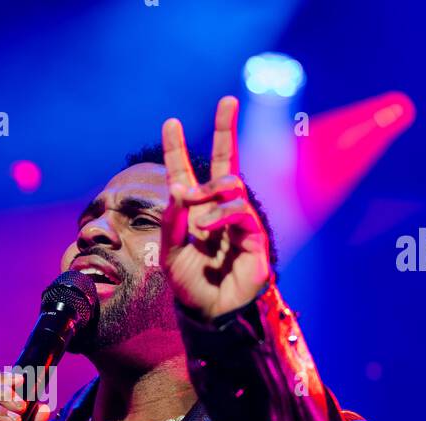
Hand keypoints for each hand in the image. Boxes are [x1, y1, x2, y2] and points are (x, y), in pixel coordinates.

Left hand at [160, 96, 271, 320]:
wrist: (208, 314)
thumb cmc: (189, 286)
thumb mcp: (170, 252)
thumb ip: (172, 221)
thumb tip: (179, 188)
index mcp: (194, 212)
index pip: (186, 174)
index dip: (177, 149)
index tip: (170, 123)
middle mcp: (218, 211)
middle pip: (227, 162)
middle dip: (227, 129)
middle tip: (227, 101)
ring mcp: (240, 221)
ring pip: (232, 185)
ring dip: (210, 195)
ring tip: (199, 221)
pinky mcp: (255, 236)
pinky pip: (240, 211)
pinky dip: (221, 215)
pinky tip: (209, 229)